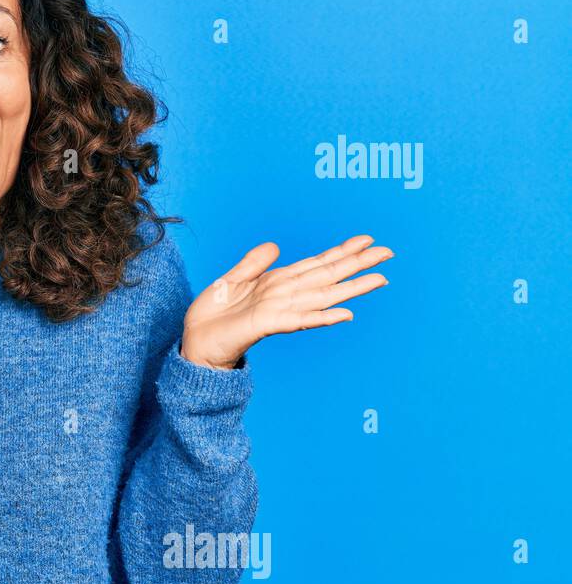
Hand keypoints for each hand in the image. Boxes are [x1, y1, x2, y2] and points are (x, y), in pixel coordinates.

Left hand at [180, 235, 393, 369]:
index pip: (315, 264)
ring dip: (351, 288)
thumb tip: (276, 246)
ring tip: (379, 279)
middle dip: (357, 264)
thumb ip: (253, 264)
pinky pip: (298, 319)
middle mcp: (284, 296)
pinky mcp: (266, 325)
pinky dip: (321, 316)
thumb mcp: (230, 281)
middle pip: (327, 277)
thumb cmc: (213, 318)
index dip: (341, 252)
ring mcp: (278, 311)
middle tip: (388, 253)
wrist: (195, 344)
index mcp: (277, 284)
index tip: (366, 240)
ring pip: (321, 296)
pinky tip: (344, 314)